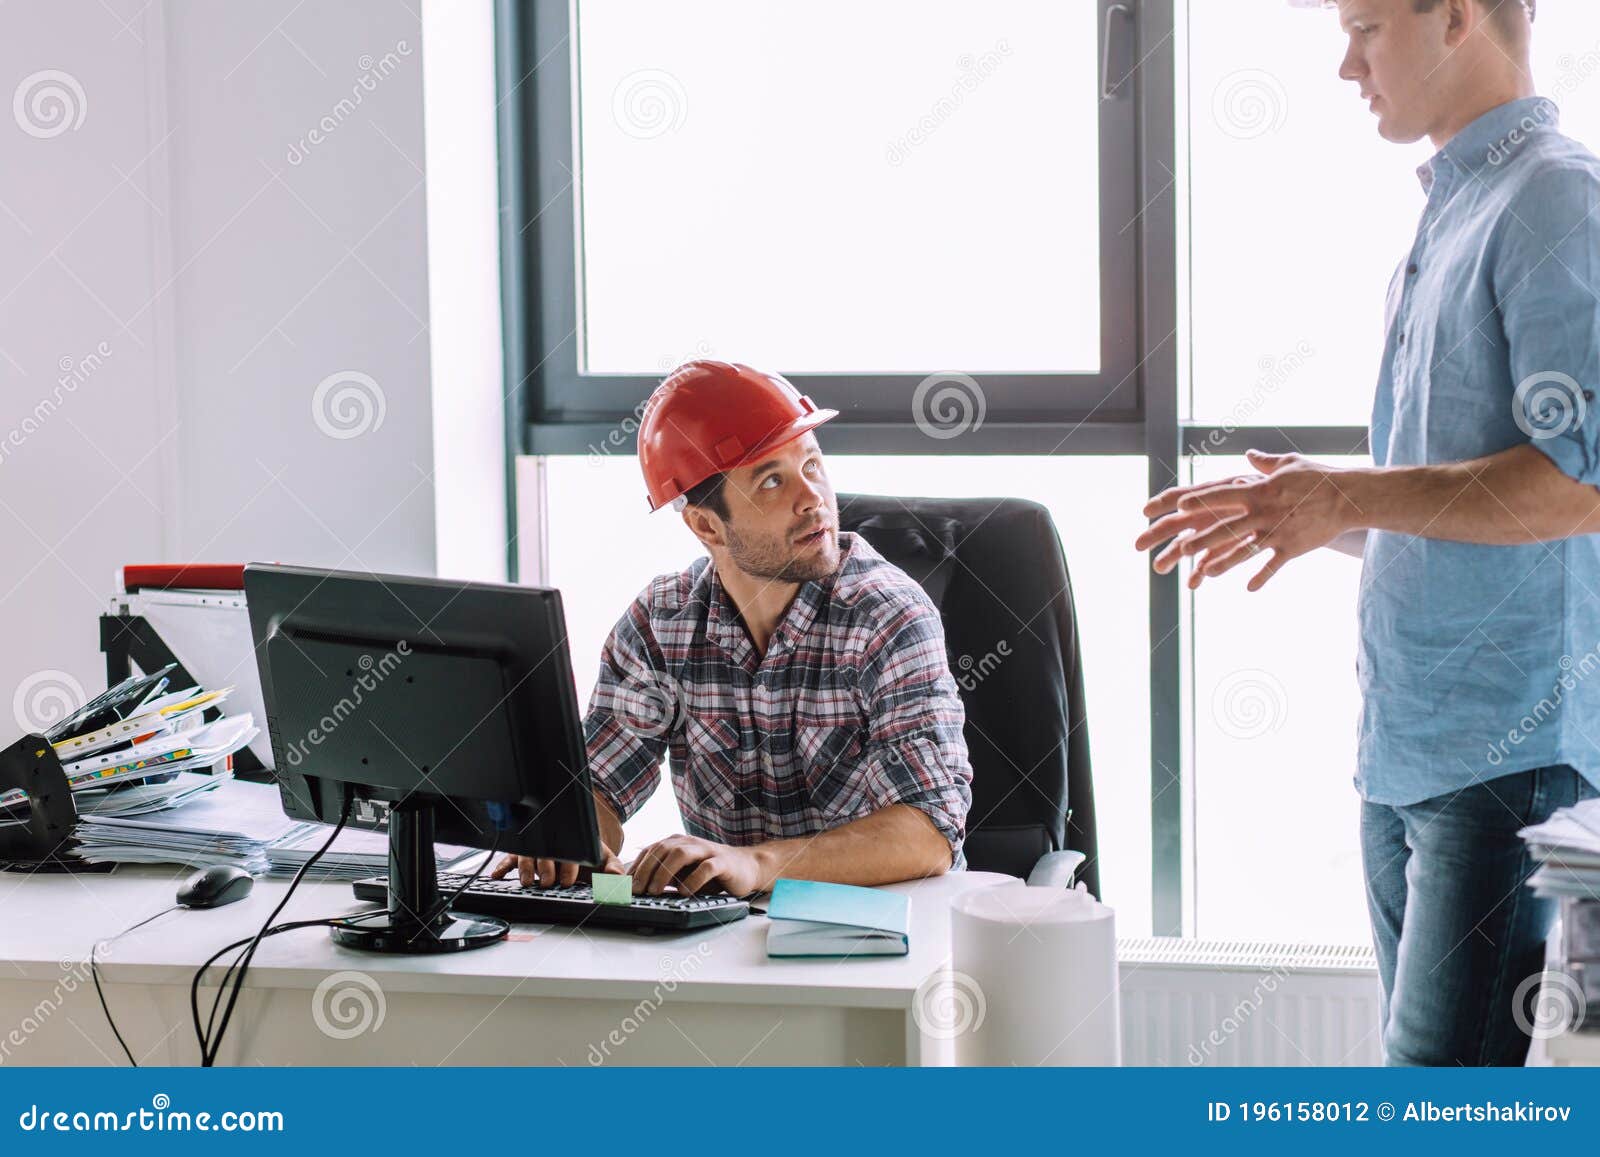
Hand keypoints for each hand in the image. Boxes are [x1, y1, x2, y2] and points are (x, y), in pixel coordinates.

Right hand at [489, 843, 624, 887]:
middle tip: (548, 882)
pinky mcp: (522, 855)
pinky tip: (497, 875)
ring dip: (525, 868)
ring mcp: (536, 850)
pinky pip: (509, 859)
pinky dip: (502, 866)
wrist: (577, 846)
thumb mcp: (604, 859)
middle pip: (544, 854)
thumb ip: (613, 868)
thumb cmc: (588, 854)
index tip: (569, 881)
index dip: (568, 866)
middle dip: (546, 868)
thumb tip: (617, 878)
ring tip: (528, 882)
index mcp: (571, 844)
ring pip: (526, 855)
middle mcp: (550, 846)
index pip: (567, 851)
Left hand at [627, 834, 768, 897]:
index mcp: (677, 842)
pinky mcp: (722, 862)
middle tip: (637, 890)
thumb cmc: (712, 871)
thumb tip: (639, 887)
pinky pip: (706, 867)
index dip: (637, 867)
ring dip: (664, 873)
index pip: (651, 850)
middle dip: (646, 870)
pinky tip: (685, 892)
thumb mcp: (684, 873)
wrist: (747, 867)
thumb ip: (664, 876)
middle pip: (662, 849)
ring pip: (680, 854)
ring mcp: (706, 850)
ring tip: (655, 891)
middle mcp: (689, 842)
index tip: (626, 886)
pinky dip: (692, 880)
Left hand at [1134, 449, 1362, 590]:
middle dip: (1203, 539)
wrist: (1347, 497)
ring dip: (1224, 563)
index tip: (1179, 505)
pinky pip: (1273, 566)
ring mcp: (1277, 532)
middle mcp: (1263, 513)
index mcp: (1259, 491)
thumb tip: (1249, 454)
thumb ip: (1264, 463)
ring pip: (1245, 551)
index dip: (1201, 500)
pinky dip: (1261, 577)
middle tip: (1181, 549)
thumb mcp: (1288, 464)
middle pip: (1227, 528)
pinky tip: (1248, 589)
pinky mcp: (1292, 547)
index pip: (1222, 495)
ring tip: (1206, 573)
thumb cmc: (1317, 477)